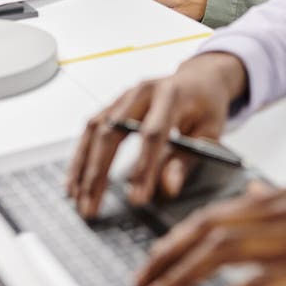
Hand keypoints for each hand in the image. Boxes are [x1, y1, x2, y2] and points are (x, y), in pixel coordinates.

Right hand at [66, 52, 247, 217]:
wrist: (199, 78)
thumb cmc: (206, 106)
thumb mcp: (210, 133)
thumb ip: (188, 160)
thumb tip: (169, 188)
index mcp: (171, 94)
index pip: (153, 133)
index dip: (143, 167)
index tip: (137, 199)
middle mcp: (142, 91)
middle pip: (113, 131)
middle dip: (100, 173)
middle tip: (93, 207)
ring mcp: (124, 96)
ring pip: (95, 129)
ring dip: (84, 166)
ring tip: (77, 198)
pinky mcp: (113, 104)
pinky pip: (91, 128)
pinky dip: (81, 156)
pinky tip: (75, 181)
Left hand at [136, 187, 285, 285]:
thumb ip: (280, 199)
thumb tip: (253, 195)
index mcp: (278, 198)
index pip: (213, 212)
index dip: (177, 234)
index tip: (154, 255)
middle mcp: (279, 211)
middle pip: (207, 228)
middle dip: (167, 254)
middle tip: (141, 280)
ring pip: (222, 251)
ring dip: (182, 276)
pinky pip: (257, 285)